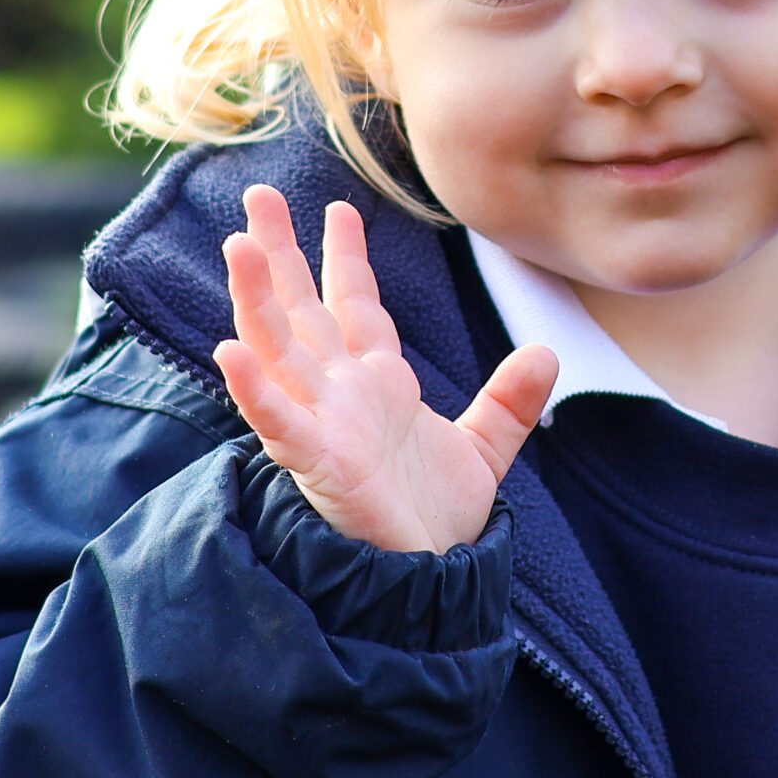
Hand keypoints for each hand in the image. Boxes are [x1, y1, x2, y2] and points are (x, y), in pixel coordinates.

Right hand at [213, 185, 556, 553]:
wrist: (428, 582)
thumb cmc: (435, 518)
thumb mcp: (484, 449)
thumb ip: (510, 401)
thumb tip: (547, 352)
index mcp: (378, 384)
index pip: (354, 307)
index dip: (345, 259)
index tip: (338, 211)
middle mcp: (341, 394)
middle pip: (302, 310)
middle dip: (280, 254)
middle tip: (258, 194)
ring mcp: (323, 424)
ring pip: (279, 350)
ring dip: (257, 300)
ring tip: (240, 246)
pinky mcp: (316, 464)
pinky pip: (277, 421)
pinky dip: (254, 389)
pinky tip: (230, 351)